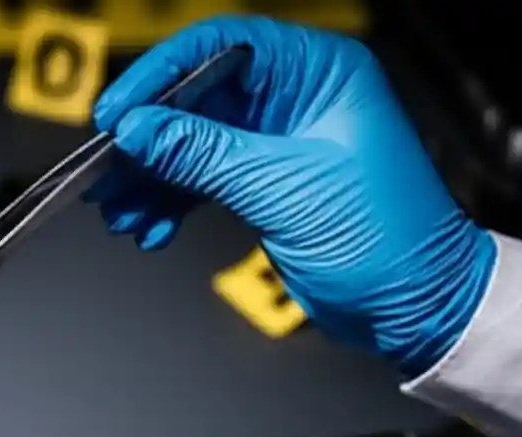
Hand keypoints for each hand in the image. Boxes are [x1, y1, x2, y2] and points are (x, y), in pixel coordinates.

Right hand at [88, 16, 496, 376]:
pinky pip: (203, 177)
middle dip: (148, 137)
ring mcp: (280, 140)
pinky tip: (150, 227)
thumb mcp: (283, 189)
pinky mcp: (268, 182)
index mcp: (319, 73)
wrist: (416, 305)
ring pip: (192, 141)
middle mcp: (298, 96)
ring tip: (120, 211)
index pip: (222, 47)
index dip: (161, 75)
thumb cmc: (386, 238)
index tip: (118, 112)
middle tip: (105, 168)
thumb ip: (203, 154)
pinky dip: (173, 201)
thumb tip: (138, 129)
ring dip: (152, 177)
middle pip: (197, 96)